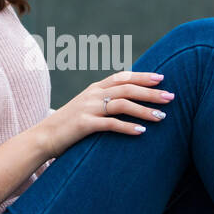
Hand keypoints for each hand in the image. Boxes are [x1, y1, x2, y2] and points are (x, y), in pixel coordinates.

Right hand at [38, 70, 173, 158]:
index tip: (162, 78)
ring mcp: (88, 108)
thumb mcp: (86, 108)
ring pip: (122, 104)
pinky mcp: (84, 125)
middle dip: (150, 92)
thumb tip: (126, 102)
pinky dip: (127, 127)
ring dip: (144, 110)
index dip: (142, 76)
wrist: (43, 137)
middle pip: (126, 88)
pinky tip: (141, 131)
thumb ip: (103, 102)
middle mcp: (92, 95)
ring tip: (162, 117)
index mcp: (94, 89)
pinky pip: (110, 124)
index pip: (122, 77)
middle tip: (170, 97)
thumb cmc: (68, 125)